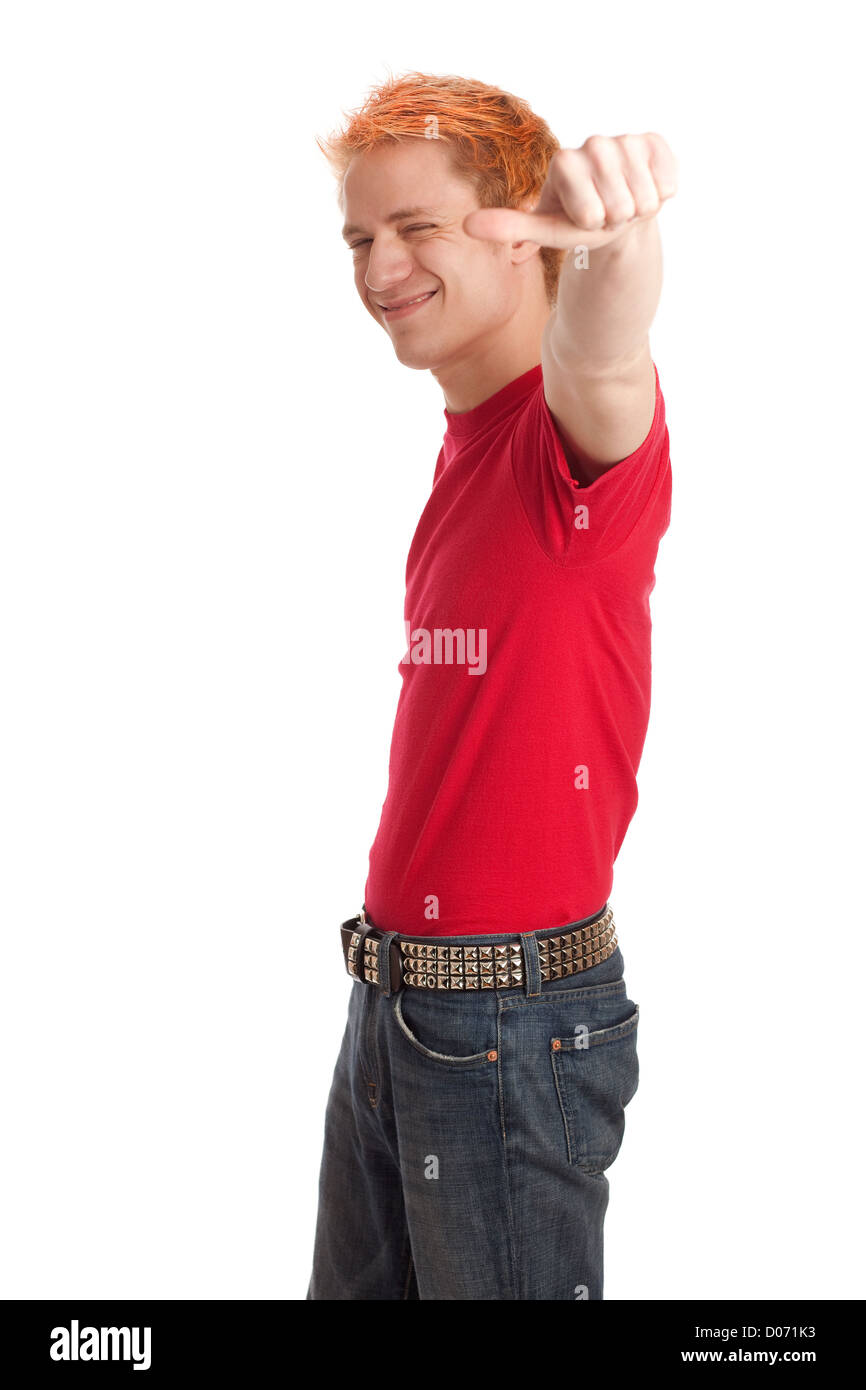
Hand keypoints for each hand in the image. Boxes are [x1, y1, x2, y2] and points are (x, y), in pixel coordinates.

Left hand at [462, 132, 677, 251]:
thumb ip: (509, 226)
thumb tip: (467, 225)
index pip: (589, 211)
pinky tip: (646, 188)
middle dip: (616, 221)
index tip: (585, 219)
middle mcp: (593, 144)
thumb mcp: (546, 230)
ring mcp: (625, 140)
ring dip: (639, 211)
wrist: (618, 213)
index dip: (593, 224)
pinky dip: (661, 195)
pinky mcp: (654, 142)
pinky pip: (667, 182)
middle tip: (608, 214)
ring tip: (625, 204)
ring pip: (645, 197)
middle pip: (619, 205)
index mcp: (564, 162)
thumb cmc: (577, 222)